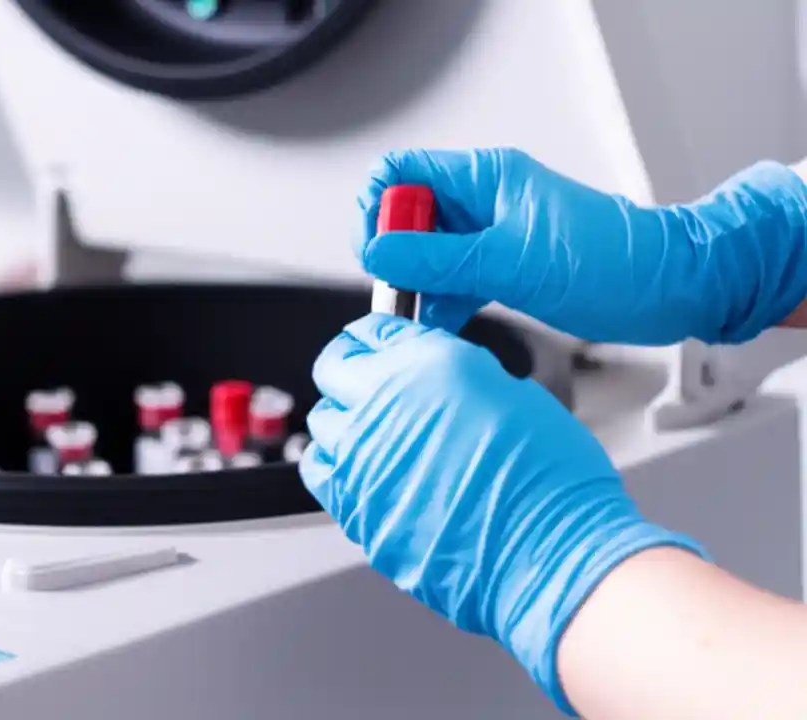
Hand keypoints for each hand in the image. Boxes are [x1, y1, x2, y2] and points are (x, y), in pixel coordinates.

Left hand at [300, 313, 702, 713]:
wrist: (549, 555)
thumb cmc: (551, 481)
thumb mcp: (516, 394)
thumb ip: (459, 377)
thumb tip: (438, 381)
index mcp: (427, 364)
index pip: (371, 332)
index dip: (377, 340)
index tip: (380, 348)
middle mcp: (383, 404)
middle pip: (333, 370)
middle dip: (351, 373)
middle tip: (374, 387)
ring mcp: (360, 458)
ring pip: (323, 424)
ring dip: (345, 423)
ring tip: (378, 437)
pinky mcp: (353, 507)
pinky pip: (323, 474)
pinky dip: (337, 467)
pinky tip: (368, 473)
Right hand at [357, 148, 806, 343]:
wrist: (672, 288)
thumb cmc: (612, 262)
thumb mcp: (512, 262)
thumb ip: (438, 259)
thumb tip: (376, 252)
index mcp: (484, 177)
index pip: (400, 172)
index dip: (378, 208)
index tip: (379, 252)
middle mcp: (481, 201)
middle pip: (406, 216)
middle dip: (393, 255)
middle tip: (400, 292)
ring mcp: (490, 236)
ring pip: (425, 254)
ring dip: (415, 285)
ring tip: (421, 318)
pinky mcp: (502, 269)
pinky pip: (451, 281)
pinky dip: (440, 303)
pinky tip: (441, 327)